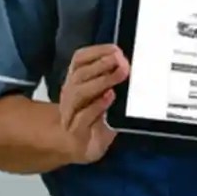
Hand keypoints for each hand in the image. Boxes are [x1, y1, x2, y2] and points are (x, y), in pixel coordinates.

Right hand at [58, 44, 129, 165]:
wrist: (81, 146)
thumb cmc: (95, 116)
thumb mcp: (103, 94)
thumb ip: (111, 78)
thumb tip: (126, 63)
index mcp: (76, 79)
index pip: (80, 59)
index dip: (97, 51)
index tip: (116, 49)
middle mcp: (70, 93)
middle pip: (80, 74)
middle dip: (102, 65)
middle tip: (122, 61)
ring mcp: (70, 112)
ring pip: (79, 92)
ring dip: (101, 81)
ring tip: (119, 75)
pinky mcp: (75, 131)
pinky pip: (82, 116)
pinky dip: (96, 105)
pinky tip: (109, 97)